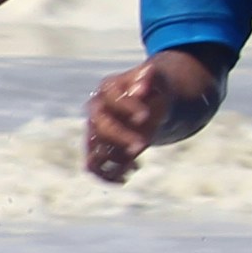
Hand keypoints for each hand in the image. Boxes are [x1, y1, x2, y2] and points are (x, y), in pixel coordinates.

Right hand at [83, 52, 208, 183]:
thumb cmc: (153, 89)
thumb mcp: (157, 78)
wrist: (150, 104)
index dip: (126, 108)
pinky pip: (94, 167)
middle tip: (143, 144)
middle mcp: (96, 111)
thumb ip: (149, 78)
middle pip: (101, 128)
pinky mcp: (99, 150)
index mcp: (108, 89)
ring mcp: (95, 132)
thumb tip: (140, 90)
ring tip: (135, 164)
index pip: (111, 99)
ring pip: (94, 151)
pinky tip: (128, 175)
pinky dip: (108, 175)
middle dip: (121, 138)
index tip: (145, 116)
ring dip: (114, 161)